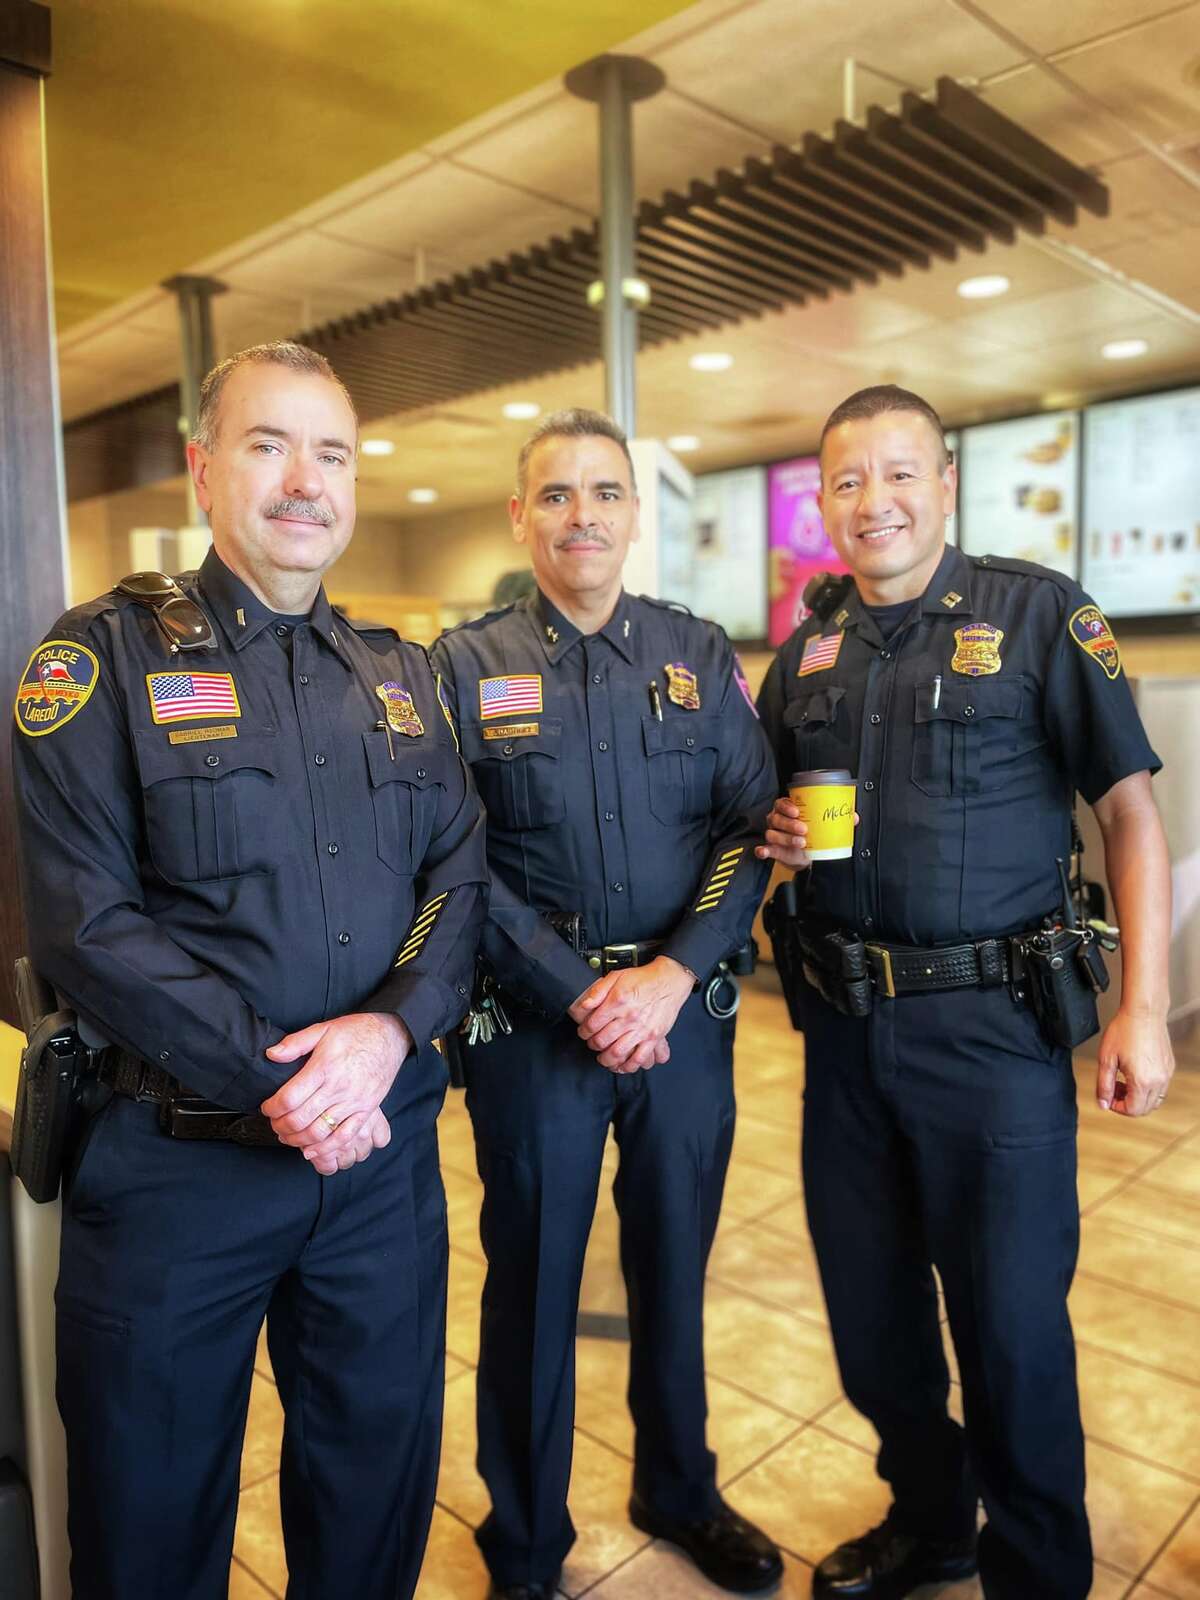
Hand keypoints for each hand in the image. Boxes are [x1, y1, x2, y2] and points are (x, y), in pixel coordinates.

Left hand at [261, 1012, 411, 1172]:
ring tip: (288, 1136)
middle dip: (280, 1126)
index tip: (266, 1108)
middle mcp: (338, 1088)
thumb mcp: (323, 1029)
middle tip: (274, 1124)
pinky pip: (344, 1136)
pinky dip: (325, 1149)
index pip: (289, 1098)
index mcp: (324, 1068)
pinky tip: (311, 1151)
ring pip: (319, 1132)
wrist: (391, 1035)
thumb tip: (271, 1055)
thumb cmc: (355, 1031)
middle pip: (300, 1118)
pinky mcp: (366, 1110)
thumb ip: (295, 1042)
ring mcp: (354, 1101)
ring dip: (298, 1140)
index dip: (272, 1108)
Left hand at [569, 957, 692, 1071]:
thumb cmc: (644, 979)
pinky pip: (639, 1058)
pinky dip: (628, 1066)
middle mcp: (629, 1017)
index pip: (592, 1025)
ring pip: (618, 1053)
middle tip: (593, 1043)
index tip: (584, 1032)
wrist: (669, 981)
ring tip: (603, 1057)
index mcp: (617, 1002)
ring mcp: (642, 1029)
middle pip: (602, 1040)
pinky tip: (622, 1066)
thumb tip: (584, 1004)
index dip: (583, 1031)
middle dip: (593, 1045)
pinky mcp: (653, 1037)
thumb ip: (597, 991)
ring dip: (606, 1059)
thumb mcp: (616, 976)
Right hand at [755, 799, 858, 867]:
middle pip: (777, 818)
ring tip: (801, 842)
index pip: (782, 803)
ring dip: (785, 838)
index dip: (787, 806)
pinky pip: (764, 848)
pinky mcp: (772, 850)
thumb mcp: (823, 825)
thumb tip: (853, 817)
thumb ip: (836, 819)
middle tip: (804, 829)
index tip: (797, 811)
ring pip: (772, 833)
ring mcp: (774, 835)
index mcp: (788, 810)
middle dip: (790, 823)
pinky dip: (763, 850)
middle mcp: (778, 820)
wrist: (807, 855)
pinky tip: (764, 851)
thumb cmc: (813, 834)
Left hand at [1095, 1008, 1174, 1116]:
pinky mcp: (1169, 1066)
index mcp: (1142, 1081)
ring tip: (1123, 1080)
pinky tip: (1135, 1072)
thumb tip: (1103, 1103)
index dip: (1117, 1107)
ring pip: (1154, 1100)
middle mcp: (1158, 1080)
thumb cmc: (1124, 1030)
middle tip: (1114, 1088)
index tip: (1108, 1097)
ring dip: (1138, 1097)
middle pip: (1145, 1108)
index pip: (1133, 1110)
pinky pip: (1160, 1087)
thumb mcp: (1106, 1059)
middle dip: (1127, 1103)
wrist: (1144, 1012)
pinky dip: (1147, 1087)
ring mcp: (1166, 1074)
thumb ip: (1104, 1085)